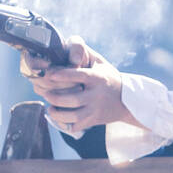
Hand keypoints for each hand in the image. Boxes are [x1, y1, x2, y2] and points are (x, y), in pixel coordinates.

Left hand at [20, 36, 138, 133]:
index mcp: (98, 78)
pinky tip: (59, 117)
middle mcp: (97, 94)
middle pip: (73, 99)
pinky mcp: (94, 120)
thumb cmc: (108, 77)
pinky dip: (66, 123)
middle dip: (56, 97)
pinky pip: (77, 126)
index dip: (65, 75)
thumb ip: (83, 53)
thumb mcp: (100, 62)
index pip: (81, 75)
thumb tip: (62, 46)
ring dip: (58, 113)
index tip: (50, 74)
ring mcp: (96, 109)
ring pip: (74, 115)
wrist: (127, 100)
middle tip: (45, 93)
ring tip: (50, 107)